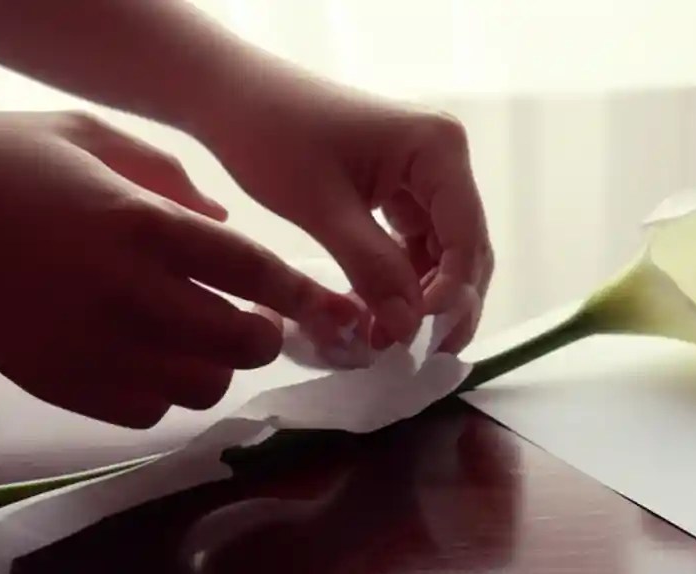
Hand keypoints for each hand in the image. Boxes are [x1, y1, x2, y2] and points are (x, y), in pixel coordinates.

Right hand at [0, 110, 359, 427]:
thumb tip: (226, 230)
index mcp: (142, 225)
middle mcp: (127, 294)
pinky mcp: (58, 385)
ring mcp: (92, 348)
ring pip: (201, 388)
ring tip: (198, 340)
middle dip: (264, 337)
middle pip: (241, 344)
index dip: (303, 296)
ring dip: (216, 367)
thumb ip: (172, 181)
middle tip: (255, 321)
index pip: (256, 274)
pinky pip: (147, 413)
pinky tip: (148, 361)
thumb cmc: (1, 162)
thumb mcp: (92, 138)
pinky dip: (163, 394)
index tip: (327, 306)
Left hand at [195, 67, 492, 352]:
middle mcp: (443, 159)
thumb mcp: (321, 207)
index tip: (413, 338)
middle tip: (416, 356)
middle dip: (444, 304)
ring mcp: (423, 175)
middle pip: (466, 249)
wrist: (229, 96)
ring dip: (420, 299)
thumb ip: (371, 267)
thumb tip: (408, 330)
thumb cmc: (270, 136)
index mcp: (437, 148)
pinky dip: (400, 282)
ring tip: (386, 341)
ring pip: (442, 254)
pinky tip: (376, 315)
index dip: (450, 295)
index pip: (466, 238)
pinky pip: (414, 246)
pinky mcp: (399, 190)